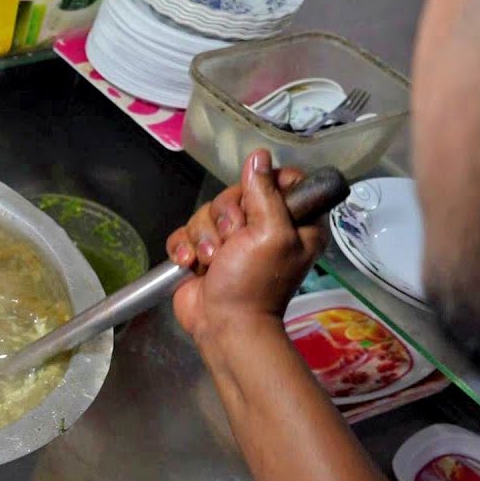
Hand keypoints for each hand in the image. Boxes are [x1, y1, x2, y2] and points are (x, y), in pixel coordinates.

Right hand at [166, 150, 327, 351]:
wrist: (222, 325)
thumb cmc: (254, 283)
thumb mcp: (271, 233)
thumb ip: (266, 192)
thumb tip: (259, 156)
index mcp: (294, 222)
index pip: (281, 179)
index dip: (264, 185)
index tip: (256, 204)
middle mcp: (265, 226)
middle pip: (237, 192)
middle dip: (226, 217)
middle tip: (232, 240)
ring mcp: (231, 239)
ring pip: (207, 211)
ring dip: (204, 237)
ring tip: (211, 260)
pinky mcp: (202, 251)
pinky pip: (185, 231)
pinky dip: (184, 247)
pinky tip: (191, 265)